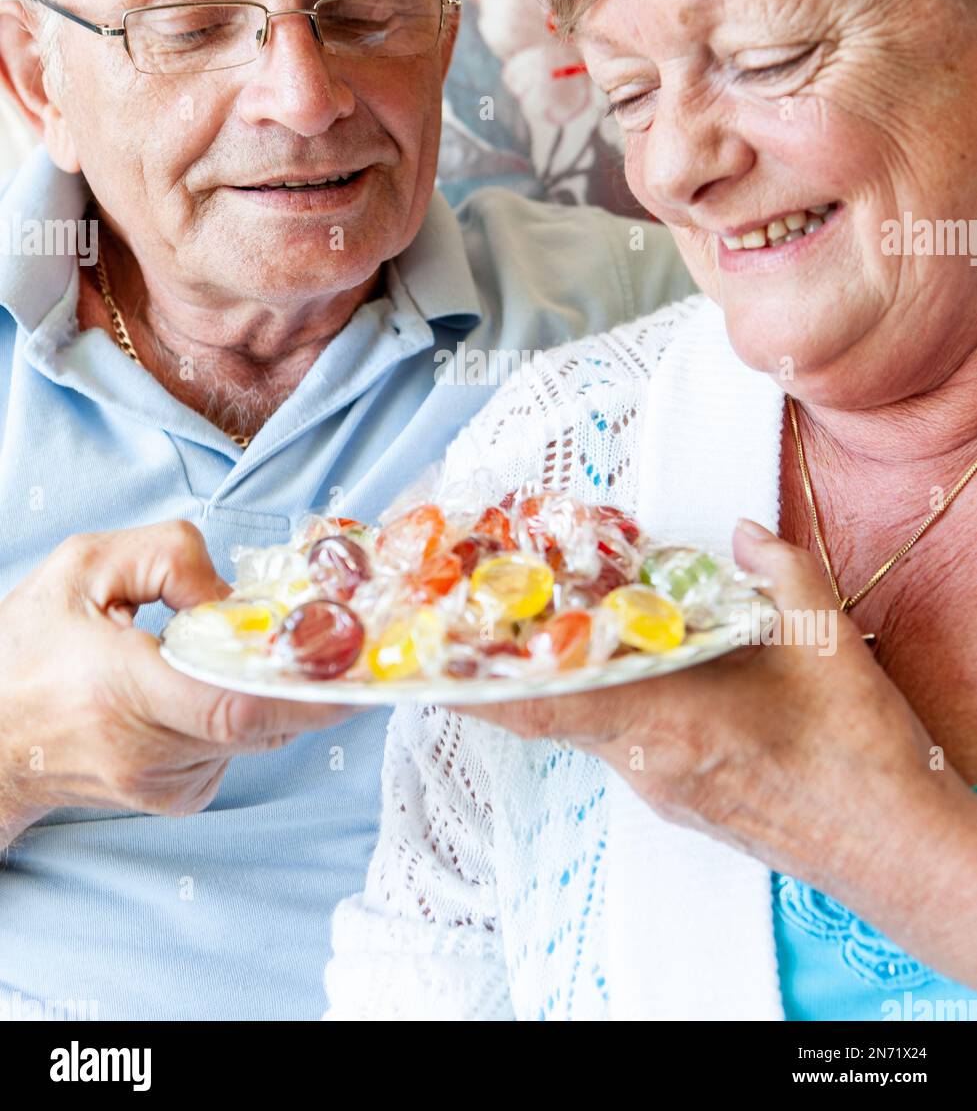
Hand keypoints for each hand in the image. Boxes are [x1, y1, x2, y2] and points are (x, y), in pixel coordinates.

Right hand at [0, 521, 350, 841]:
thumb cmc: (29, 647)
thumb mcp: (84, 567)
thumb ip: (169, 555)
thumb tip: (236, 595)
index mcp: (120, 691)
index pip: (234, 708)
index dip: (307, 692)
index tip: (359, 669)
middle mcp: (148, 754)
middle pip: (265, 720)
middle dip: (305, 677)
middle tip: (332, 634)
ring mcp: (166, 786)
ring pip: (261, 733)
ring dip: (271, 689)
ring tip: (240, 651)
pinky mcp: (179, 799)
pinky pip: (242, 748)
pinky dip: (245, 712)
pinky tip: (206, 687)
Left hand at [459, 521, 966, 912]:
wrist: (887, 847)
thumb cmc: (854, 757)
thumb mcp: (823, 642)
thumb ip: (776, 573)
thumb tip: (742, 536)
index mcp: (667, 722)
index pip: (546, 703)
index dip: (478, 681)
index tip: (426, 660)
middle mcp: (645, 760)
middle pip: (551, 707)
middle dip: (512, 660)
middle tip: (483, 609)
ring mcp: (656, 784)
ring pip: (583, 720)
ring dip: (561, 675)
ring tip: (547, 619)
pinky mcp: (673, 794)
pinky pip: (617, 737)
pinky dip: (603, 697)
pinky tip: (624, 660)